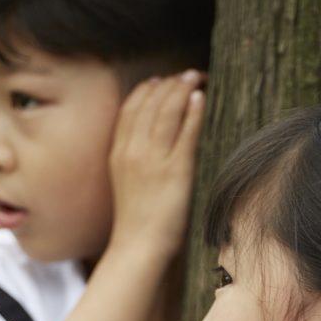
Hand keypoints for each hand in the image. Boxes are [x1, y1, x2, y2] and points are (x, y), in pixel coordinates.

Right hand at [107, 70, 205, 258]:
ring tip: (196, 78)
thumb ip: (132, 157)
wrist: (137, 246)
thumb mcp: (124, 181)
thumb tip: (147, 139)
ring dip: (183, 90)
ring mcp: (153, 160)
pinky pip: (185, 133)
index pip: (131, 107)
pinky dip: (193, 112)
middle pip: (150, 103)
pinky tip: (201, 98)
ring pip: (167, 112)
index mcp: (118, 151)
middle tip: (187, 73)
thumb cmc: (136, 219)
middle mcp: (133, 150)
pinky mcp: (175, 171)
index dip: (148, 88)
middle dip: (170, 83)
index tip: (163, 79)